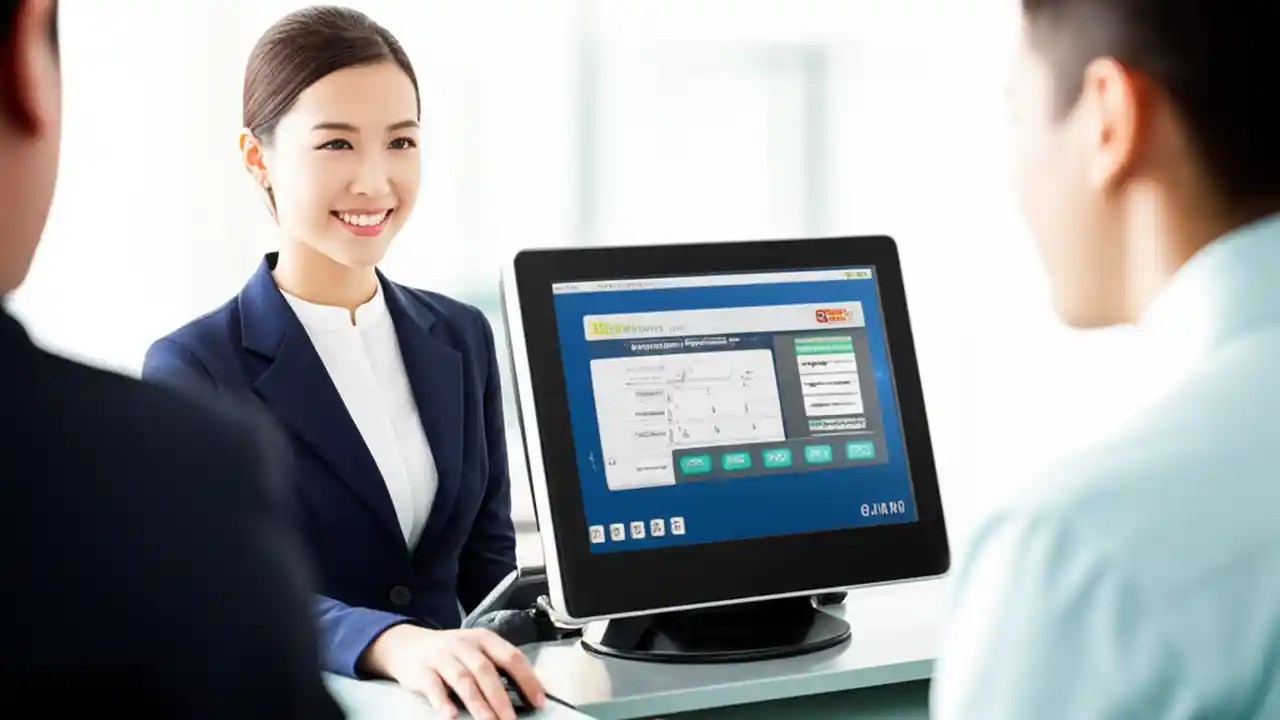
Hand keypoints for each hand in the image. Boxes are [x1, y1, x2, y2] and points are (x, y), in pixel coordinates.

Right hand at [361, 624, 546, 719]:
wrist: (407, 645)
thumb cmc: (451, 652)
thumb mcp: (475, 650)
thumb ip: (497, 665)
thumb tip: (527, 691)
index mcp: (484, 639)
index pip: (511, 657)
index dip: (527, 679)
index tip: (539, 701)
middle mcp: (464, 645)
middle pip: (486, 670)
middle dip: (501, 698)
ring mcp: (442, 656)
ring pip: (463, 680)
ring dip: (478, 704)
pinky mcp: (422, 671)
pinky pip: (433, 687)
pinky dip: (442, 703)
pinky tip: (450, 717)